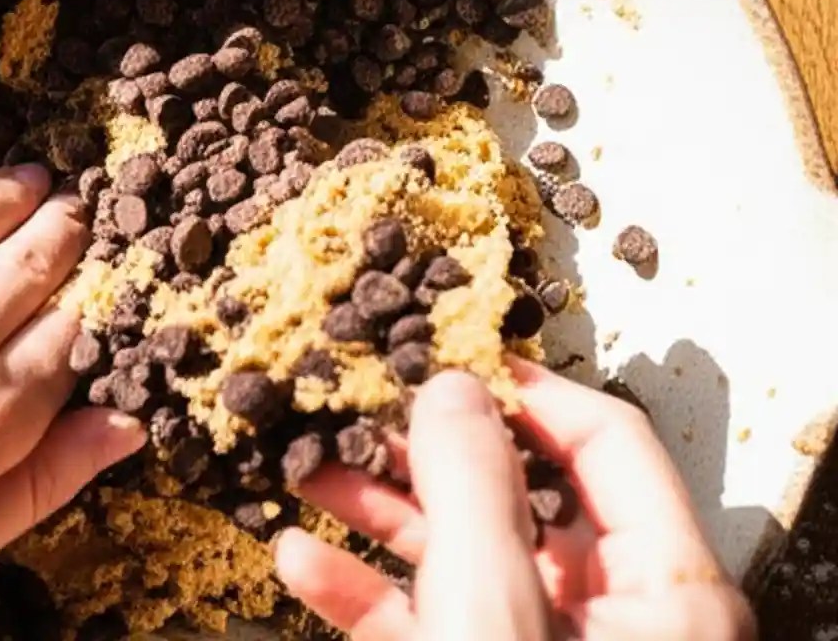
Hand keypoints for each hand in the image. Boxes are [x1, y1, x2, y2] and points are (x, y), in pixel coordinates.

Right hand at [274, 362, 754, 639]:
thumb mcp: (489, 617)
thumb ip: (471, 491)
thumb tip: (452, 384)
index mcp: (668, 591)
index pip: (604, 441)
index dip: (522, 389)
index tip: (441, 355)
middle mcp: (617, 616)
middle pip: (519, 495)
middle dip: (423, 453)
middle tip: (355, 412)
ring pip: (465, 556)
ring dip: (379, 516)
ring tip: (307, 475)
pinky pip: (430, 622)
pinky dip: (366, 594)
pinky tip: (300, 565)